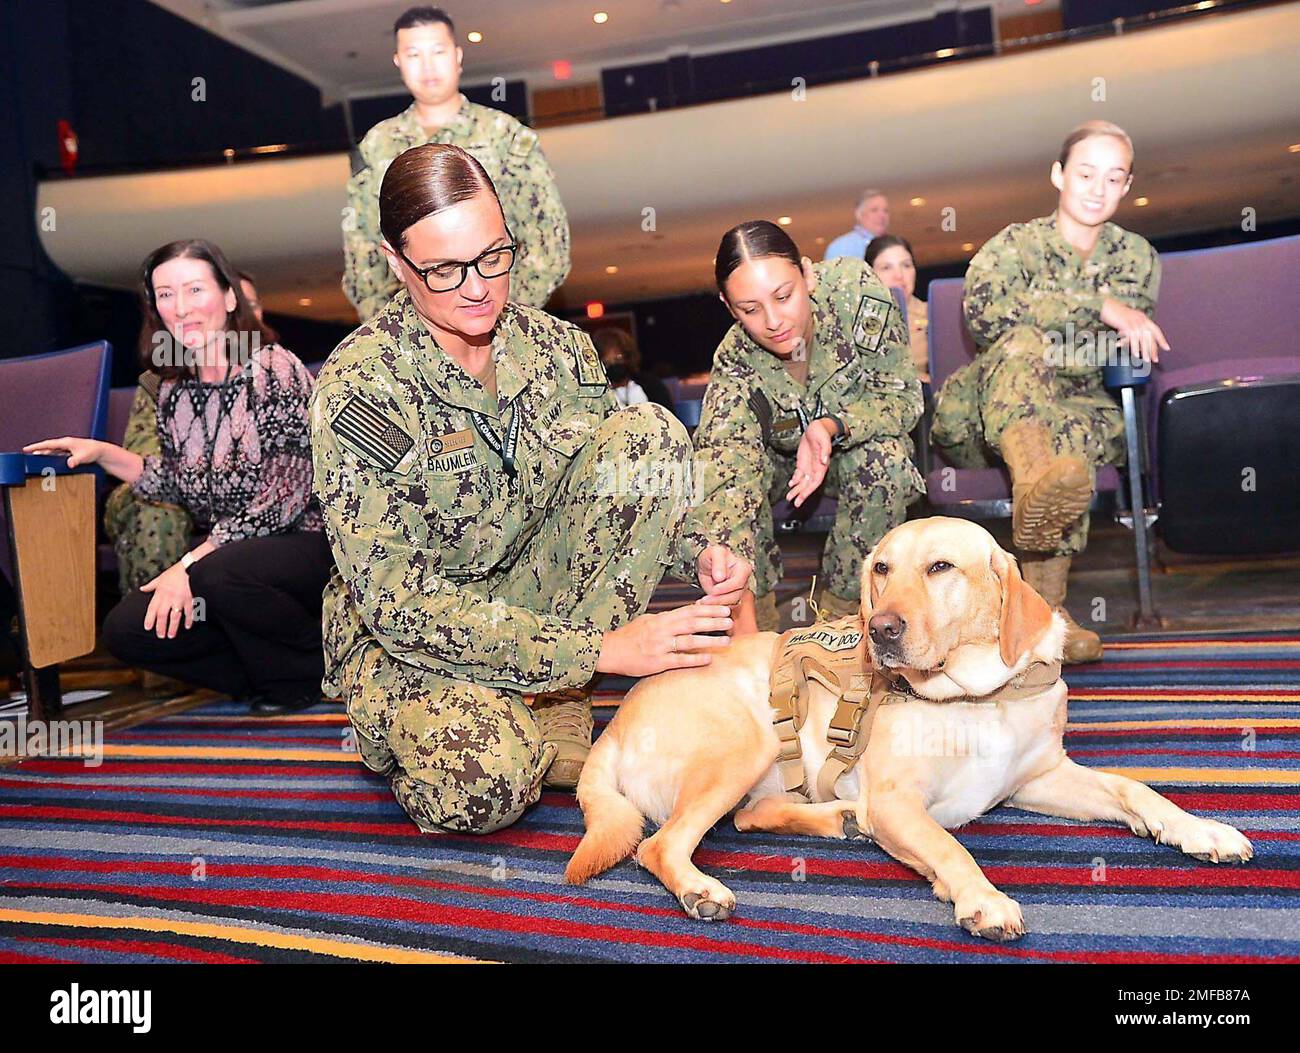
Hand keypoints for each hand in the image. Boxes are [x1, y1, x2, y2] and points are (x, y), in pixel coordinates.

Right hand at [22, 436, 102, 468]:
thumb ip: (76, 460)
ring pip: (53, 450)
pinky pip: (58, 453)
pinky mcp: (71, 451)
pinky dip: (52, 456)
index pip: (48, 444)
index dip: (36, 447)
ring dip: (45, 453)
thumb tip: (69, 463)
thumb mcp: (84, 457)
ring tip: (36, 459)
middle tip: (28, 455)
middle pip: (48, 447)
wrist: (102, 452)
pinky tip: (49, 460)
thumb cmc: (94, 452)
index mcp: (66, 442)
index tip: (26, 449)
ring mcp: (68, 447)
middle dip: (38, 450)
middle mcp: (66, 443)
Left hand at [140, 563, 194, 639]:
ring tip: (171, 636)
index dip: (149, 619)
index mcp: (160, 592)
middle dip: (160, 627)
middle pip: (163, 615)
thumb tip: (142, 589)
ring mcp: (180, 600)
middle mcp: (169, 598)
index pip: (152, 608)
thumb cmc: (176, 571)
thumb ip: (152, 585)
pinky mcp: (190, 600)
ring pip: (175, 617)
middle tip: (160, 636)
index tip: (148, 628)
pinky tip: (187, 626)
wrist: (191, 566)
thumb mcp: (161, 577)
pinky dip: (189, 620)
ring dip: (173, 627)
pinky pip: (189, 612)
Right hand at [595, 601, 733, 676]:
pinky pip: (679, 660)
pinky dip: (695, 659)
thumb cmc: (630, 636)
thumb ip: (667, 618)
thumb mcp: (648, 621)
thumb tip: (687, 613)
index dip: (708, 609)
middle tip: (730, 620)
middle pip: (692, 623)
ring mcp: (660, 646)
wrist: (610, 651)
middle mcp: (662, 630)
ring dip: (709, 640)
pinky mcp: (657, 662)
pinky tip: (709, 659)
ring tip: (726, 640)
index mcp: (661, 619)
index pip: (689, 611)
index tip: (724, 608)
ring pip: (689, 641)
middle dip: (713, 621)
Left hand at [696, 544, 752, 607]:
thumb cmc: (712, 556)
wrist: (706, 564)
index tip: (713, 590)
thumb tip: (721, 577)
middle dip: (719, 599)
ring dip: (716, 604)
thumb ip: (718, 563)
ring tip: (703, 602)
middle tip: (705, 600)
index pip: (738, 582)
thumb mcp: (714, 553)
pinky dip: (714, 607)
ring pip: (731, 603)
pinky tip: (704, 604)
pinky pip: (725, 606)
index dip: (725, 588)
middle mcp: (743, 581)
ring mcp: (738, 591)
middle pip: (735, 595)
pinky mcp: (730, 599)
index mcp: (743, 568)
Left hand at [786, 419, 835, 506]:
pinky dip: (794, 480)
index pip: (815, 481)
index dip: (809, 490)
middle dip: (802, 494)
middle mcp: (815, 468)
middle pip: (808, 484)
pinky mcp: (803, 462)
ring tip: (789, 498)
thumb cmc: (821, 432)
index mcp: (821, 465)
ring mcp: (809, 466)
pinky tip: (790, 485)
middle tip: (795, 504)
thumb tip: (825, 461)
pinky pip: (799, 474)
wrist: (816, 427)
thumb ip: (825, 450)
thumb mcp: (824, 439)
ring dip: (796, 490)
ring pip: (802, 481)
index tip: (803, 497)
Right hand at [1101, 298, 1169, 363]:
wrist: (1106, 306)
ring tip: (1146, 360)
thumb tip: (1137, 340)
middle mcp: (1141, 320)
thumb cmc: (1115, 313)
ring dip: (1144, 351)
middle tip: (1155, 359)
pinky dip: (1133, 347)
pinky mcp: (1126, 325)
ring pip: (1142, 339)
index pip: (1156, 330)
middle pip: (1150, 337)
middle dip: (1153, 349)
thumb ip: (1134, 327)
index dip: (1161, 339)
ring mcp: (1134, 322)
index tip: (1167, 348)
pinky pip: (1132, 339)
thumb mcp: (1128, 319)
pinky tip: (1135, 354)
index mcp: (1143, 318)